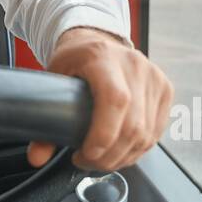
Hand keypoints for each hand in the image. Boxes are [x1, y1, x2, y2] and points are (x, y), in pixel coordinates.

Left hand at [28, 26, 173, 171]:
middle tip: (87, 161)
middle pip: (132, 125)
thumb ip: (44, 118)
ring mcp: (153, 76)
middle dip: (109, 155)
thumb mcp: (53, 79)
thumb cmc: (75, 60)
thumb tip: (36, 157)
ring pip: (146, 133)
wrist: (99, 40)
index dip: (104, 134)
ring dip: (123, 157)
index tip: (85, 154)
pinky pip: (156, 131)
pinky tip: (120, 152)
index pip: (115, 100)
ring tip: (101, 159)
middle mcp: (133, 65)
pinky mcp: (165, 88)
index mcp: (102, 58)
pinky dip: (138, 149)